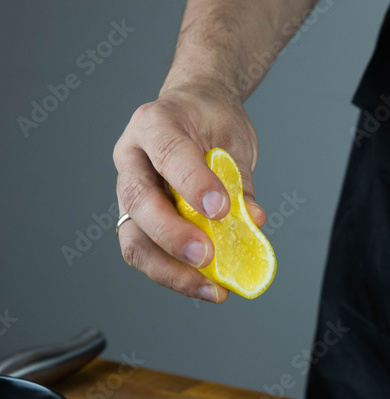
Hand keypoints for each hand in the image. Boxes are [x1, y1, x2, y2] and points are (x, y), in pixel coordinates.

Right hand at [113, 76, 264, 301]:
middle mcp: (132, 156)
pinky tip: (204, 286)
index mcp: (155, 123)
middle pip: (139, 200)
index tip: (221, 209)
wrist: (192, 110)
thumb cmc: (211, 121)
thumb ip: (239, 180)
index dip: (193, 184)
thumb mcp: (233, 137)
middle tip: (206, 257)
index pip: (169, 153)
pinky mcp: (134, 219)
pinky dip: (173, 274)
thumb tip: (252, 221)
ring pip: (133, 237)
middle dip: (172, 235)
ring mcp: (127, 190)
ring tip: (209, 288)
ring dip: (168, 269)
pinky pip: (145, 252)